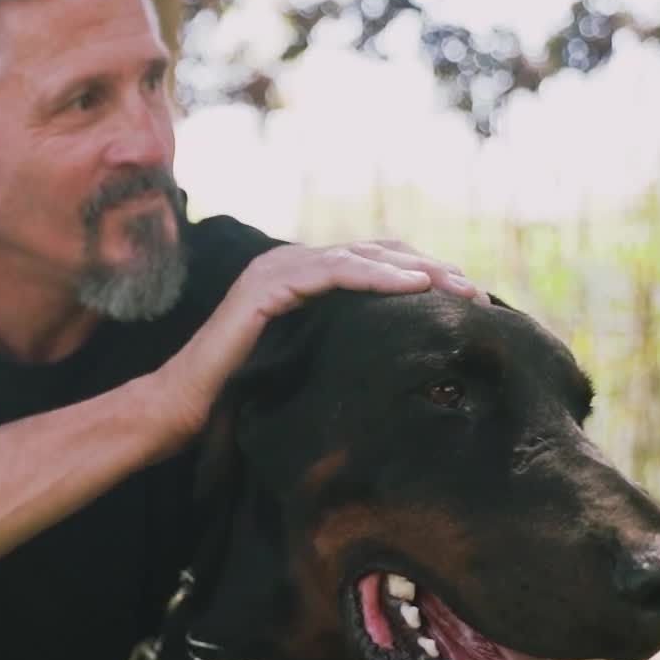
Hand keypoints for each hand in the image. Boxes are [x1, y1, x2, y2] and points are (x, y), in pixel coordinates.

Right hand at [150, 239, 484, 442]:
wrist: (185, 407)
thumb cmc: (240, 396)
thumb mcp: (305, 363)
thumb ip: (338, 344)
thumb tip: (396, 358)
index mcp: (299, 276)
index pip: (371, 261)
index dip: (420, 273)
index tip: (464, 297)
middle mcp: (287, 262)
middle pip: (374, 252)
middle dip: (429, 268)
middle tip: (475, 291)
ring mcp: (276, 269)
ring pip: (361, 255)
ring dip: (415, 269)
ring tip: (456, 287)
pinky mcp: (268, 285)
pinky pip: (333, 271)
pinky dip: (377, 276)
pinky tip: (414, 288)